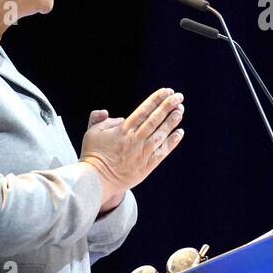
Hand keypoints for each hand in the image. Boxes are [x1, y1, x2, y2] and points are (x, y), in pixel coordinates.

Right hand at [80, 88, 184, 202]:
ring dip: (171, 122)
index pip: (143, 110)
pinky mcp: (146, 166)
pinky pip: (162, 152)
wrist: (96, 180)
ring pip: (161, 134)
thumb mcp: (92, 132)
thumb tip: (116, 116)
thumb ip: (99, 119)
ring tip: (180, 110)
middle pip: (155, 119)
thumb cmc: (93, 155)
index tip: (167, 91)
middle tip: (179, 96)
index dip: (156, 99)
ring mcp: (142, 153)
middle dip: (168, 106)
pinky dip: (172, 142)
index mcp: (123, 130)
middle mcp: (135, 140)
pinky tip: (180, 133)